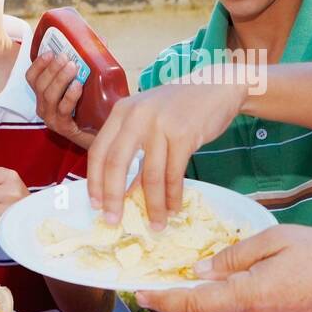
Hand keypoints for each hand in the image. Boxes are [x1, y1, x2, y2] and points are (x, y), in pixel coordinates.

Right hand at [26, 53, 97, 148]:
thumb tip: (100, 41)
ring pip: (49, 96)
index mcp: (45, 95)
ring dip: (60, 79)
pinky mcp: (63, 129)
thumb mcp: (89, 83)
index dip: (38, 64)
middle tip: (66, 57)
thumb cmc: (95, 107)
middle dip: (52, 68)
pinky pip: (62, 110)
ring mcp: (52, 119)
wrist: (106, 134)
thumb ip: (90, 64)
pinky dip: (69, 96)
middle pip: (40, 84)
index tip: (51, 51)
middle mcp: (44, 107)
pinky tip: (78, 86)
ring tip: (73, 67)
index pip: (32, 77)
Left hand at [88, 81, 245, 228]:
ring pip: (150, 175)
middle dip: (114, 197)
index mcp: (122, 111)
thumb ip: (136, 150)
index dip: (94, 181)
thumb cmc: (180, 106)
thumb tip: (126, 192)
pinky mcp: (184, 135)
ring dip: (152, 205)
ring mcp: (160, 124)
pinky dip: (173, 196)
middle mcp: (137, 116)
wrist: (218, 87)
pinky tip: (174, 209)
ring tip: (156, 224)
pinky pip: (174, 174)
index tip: (96, 205)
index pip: (98, 150)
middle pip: (116, 163)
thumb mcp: (150, 120)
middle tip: (114, 221)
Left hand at [135, 225, 311, 311]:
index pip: (194, 302)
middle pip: (206, 311)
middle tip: (161, 277)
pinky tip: (240, 281)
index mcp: (249, 295)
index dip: (164, 298)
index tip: (140, 292)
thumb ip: (234, 256)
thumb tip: (201, 270)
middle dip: (182, 297)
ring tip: (199, 274)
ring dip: (210, 298)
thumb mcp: (276, 240)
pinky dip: (233, 301)